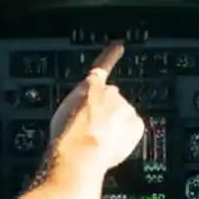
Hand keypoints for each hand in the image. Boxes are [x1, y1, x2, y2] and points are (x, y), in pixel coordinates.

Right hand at [48, 42, 144, 170]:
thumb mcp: (62, 113)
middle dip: (105, 113)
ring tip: (99, 143)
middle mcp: (110, 92)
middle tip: (93, 132)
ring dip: (114, 127)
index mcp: (89, 86)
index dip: (111, 55)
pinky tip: (112, 147)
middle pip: (111, 101)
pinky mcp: (135, 124)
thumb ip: (76, 106)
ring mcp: (124, 108)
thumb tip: (79, 114)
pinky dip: (125, 138)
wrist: (80, 152)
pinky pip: (132, 131)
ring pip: (122, 117)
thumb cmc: (66, 136)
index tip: (119, 46)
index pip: (102, 66)